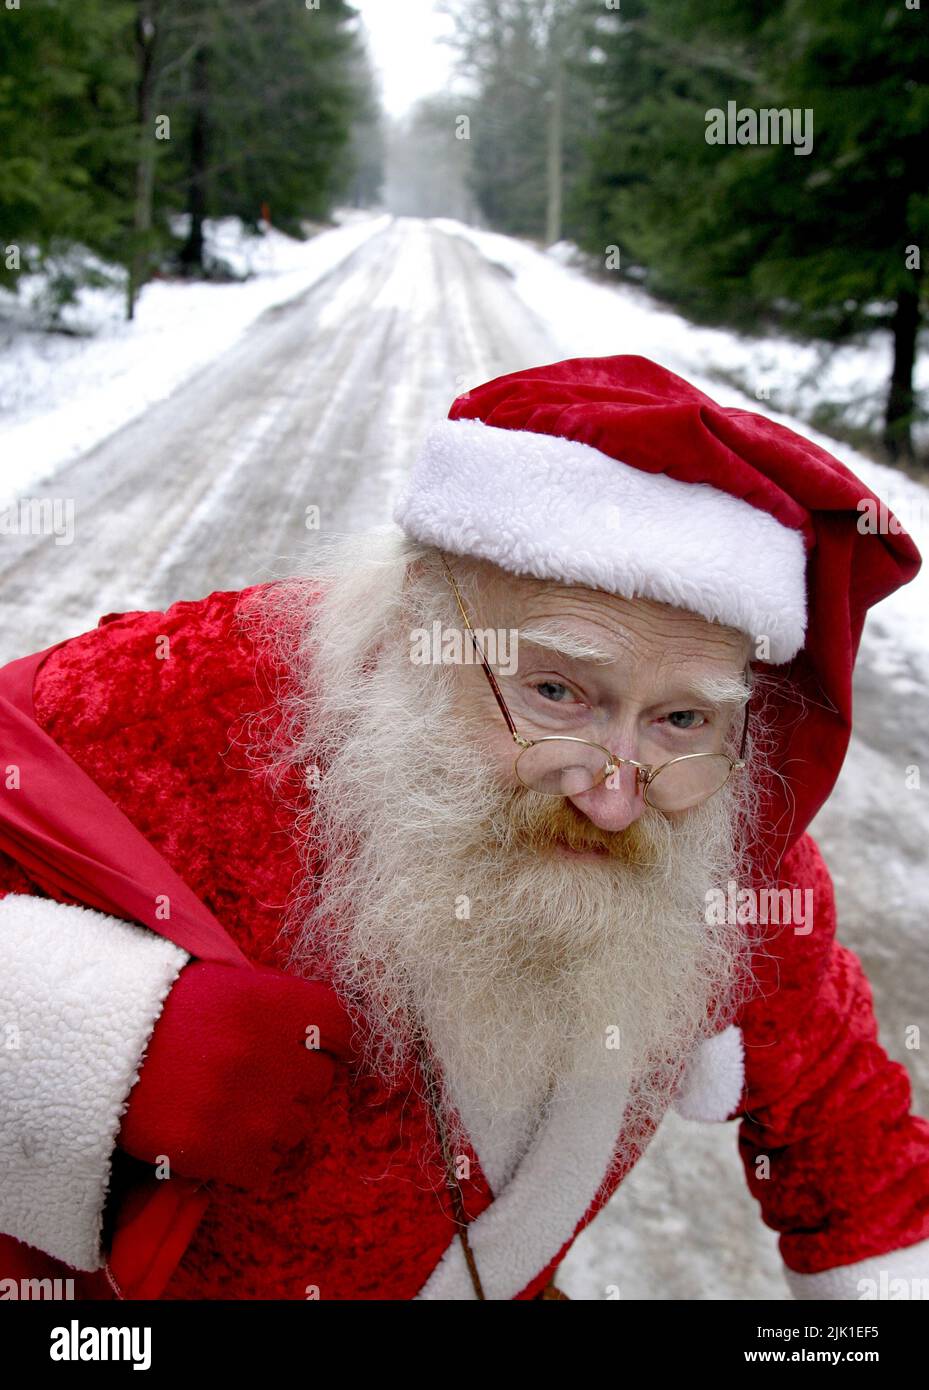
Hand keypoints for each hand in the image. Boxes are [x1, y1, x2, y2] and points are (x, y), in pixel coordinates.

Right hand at [117, 959, 355, 1187]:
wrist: (95, 1049)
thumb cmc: (157, 1009)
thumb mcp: (224, 984)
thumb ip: (273, 1005)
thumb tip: (315, 1033)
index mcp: (274, 1003)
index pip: (338, 1023)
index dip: (327, 1037)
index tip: (311, 1045)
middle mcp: (273, 1055)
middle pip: (321, 1080)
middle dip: (295, 1081)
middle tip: (260, 1079)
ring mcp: (253, 1108)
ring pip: (298, 1127)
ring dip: (275, 1122)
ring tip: (236, 1110)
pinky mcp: (225, 1153)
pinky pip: (266, 1168)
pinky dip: (249, 1161)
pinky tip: (224, 1141)